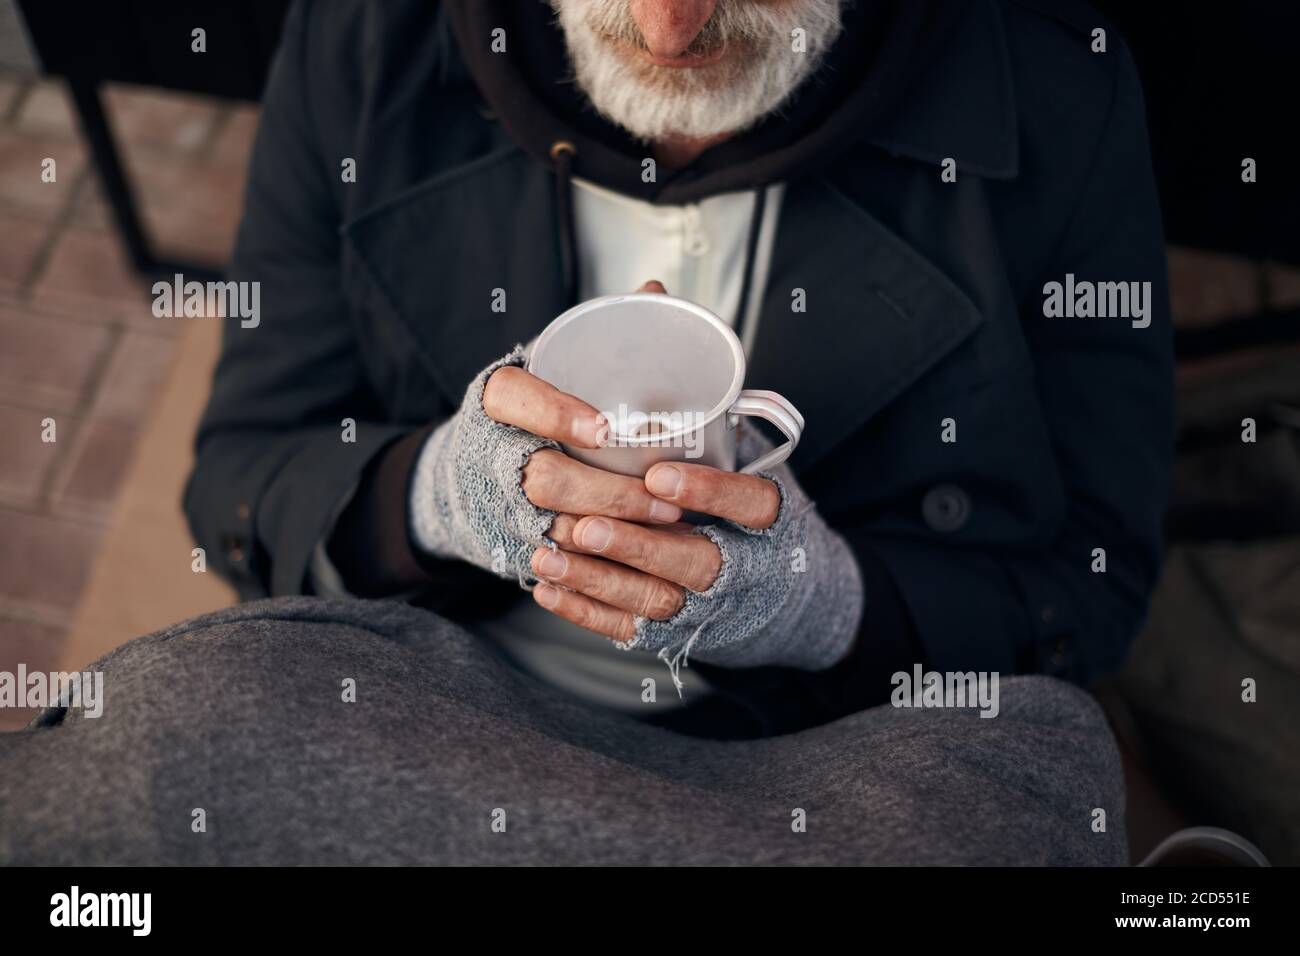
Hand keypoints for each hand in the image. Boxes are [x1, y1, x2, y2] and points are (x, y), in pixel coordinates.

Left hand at [515, 277, 783, 642]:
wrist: (786, 596)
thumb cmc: (750, 507)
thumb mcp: (740, 446)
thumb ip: (700, 384)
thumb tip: (652, 294)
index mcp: (769, 516)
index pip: (753, 504)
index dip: (709, 491)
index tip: (660, 475)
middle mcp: (745, 564)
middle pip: (697, 562)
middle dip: (636, 544)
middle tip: (582, 520)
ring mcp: (712, 605)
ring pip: (657, 601)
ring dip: (599, 578)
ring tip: (548, 552)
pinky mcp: (679, 633)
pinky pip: (632, 629)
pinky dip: (587, 611)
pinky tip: (547, 589)